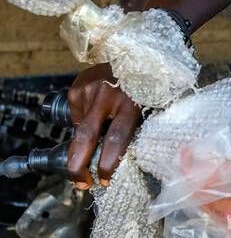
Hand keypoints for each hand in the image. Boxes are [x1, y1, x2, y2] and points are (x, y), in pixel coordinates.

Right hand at [66, 63, 142, 189]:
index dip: (107, 164)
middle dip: (78, 165)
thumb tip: (117, 162)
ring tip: (102, 128)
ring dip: (86, 139)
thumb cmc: (144, 88)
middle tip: (81, 183)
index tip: (103, 181)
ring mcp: (90, 90)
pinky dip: (84, 120)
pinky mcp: (78, 87)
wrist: (132, 54)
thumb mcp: (146, 108)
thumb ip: (133, 129)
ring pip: (80, 129)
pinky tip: (96, 110)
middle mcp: (108, 96)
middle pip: (86, 138)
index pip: (116, 139)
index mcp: (131, 104)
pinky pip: (77, 114)